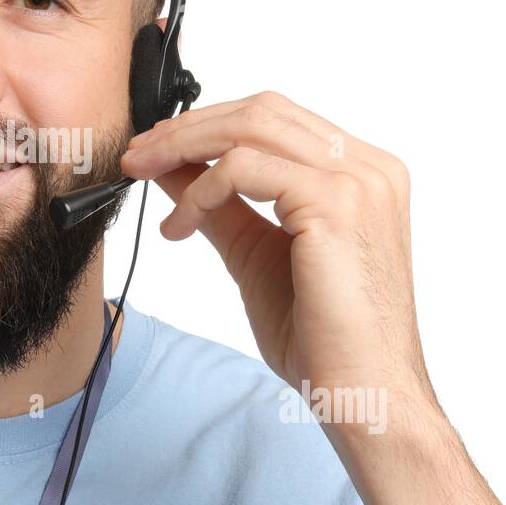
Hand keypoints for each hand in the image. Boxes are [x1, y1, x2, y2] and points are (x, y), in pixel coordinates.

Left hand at [120, 91, 433, 406]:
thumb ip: (219, 205)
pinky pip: (245, 168)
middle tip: (137, 156)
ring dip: (183, 147)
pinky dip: (200, 191)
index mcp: (361, 173)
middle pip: (261, 110)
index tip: (155, 150)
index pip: (275, 119)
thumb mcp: (255, 252)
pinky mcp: (336, 202)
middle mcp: (368, 167)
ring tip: (143, 176)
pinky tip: (181, 226)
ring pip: (250, 127)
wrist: (363, 393)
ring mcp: (358, 180)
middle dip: (187, 128)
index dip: (208, 125)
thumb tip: (171, 167)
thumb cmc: (322, 337)